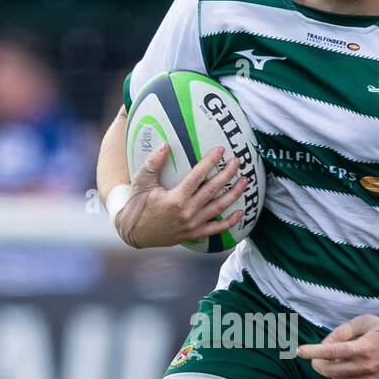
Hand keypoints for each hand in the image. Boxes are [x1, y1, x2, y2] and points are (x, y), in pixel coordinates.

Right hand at [114, 144, 247, 247]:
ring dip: (233, 194)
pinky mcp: (194, 234)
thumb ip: (153, 163)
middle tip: (237, 161)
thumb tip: (166, 144)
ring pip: (218, 208)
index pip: (197, 176)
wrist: (134, 233)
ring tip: (244, 181)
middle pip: (213, 190)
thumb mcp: (142, 182)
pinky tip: (240, 212)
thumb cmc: (137, 205)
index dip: (210, 161)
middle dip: (227, 174)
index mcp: (175, 198)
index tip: (220, 149)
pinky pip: (216, 229)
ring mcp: (192, 225)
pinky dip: (229, 222)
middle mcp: (187, 212)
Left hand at [296, 313, 378, 378]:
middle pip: (331, 371)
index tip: (300, 351)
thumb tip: (325, 344)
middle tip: (318, 359)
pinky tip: (354, 372)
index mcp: (363, 347)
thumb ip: (342, 332)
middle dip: (319, 365)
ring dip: (334, 373)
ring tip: (342, 363)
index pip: (331, 353)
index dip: (313, 352)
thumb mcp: (364, 322)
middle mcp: (367, 366)